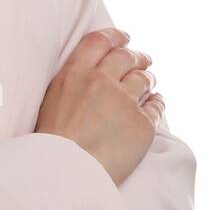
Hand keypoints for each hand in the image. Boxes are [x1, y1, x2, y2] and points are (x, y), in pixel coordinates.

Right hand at [34, 27, 164, 186]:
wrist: (66, 173)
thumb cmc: (54, 142)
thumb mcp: (52, 99)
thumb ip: (72, 80)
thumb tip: (89, 72)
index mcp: (76, 72)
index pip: (101, 40)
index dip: (116, 36)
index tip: (124, 37)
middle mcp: (102, 81)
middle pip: (127, 57)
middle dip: (137, 56)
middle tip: (143, 59)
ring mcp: (125, 101)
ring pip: (144, 79)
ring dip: (148, 77)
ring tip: (150, 81)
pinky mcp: (142, 124)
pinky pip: (156, 105)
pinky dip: (157, 101)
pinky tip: (157, 102)